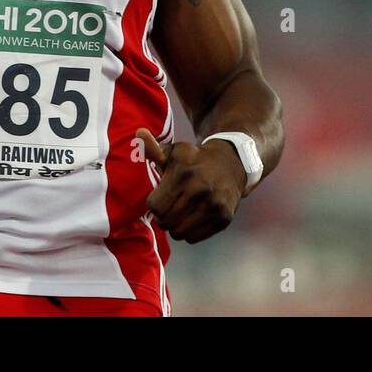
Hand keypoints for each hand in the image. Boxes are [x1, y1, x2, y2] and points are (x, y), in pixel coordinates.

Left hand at [135, 127, 246, 243]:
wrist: (232, 164)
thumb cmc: (194, 159)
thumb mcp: (175, 151)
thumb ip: (153, 148)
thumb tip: (139, 132)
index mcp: (183, 173)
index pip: (155, 206)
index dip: (154, 203)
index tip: (161, 196)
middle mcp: (200, 190)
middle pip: (165, 221)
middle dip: (163, 216)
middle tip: (169, 207)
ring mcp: (213, 205)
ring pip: (178, 233)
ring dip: (175, 225)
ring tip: (180, 213)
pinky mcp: (223, 218)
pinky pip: (194, 238)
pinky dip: (189, 232)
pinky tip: (193, 217)